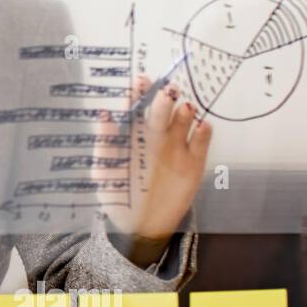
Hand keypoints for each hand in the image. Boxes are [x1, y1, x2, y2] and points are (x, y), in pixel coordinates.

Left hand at [114, 76, 212, 251]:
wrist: (141, 224)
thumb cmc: (117, 194)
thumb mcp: (104, 171)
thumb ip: (105, 145)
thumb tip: (103, 116)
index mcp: (132, 133)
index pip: (135, 106)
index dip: (137, 92)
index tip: (140, 81)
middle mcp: (156, 134)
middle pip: (162, 109)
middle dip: (165, 97)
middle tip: (168, 90)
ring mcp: (176, 146)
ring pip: (184, 120)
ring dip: (185, 112)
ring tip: (185, 109)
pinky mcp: (194, 162)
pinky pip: (201, 143)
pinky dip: (203, 133)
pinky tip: (202, 128)